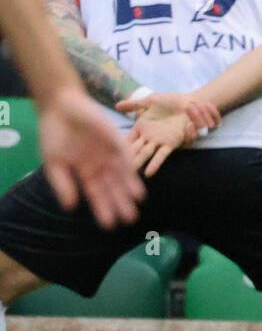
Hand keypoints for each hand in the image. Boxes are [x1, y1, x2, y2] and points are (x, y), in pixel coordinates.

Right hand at [39, 85, 143, 228]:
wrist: (59, 106)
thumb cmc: (54, 135)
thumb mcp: (54, 162)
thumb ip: (62, 183)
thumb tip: (70, 207)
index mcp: (86, 173)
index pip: (97, 195)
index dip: (103, 209)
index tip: (110, 224)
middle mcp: (101, 165)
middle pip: (113, 187)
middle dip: (121, 202)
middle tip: (130, 218)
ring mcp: (110, 152)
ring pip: (122, 173)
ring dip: (130, 186)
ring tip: (137, 200)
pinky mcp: (116, 138)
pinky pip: (124, 153)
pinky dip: (130, 164)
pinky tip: (135, 175)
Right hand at [117, 91, 219, 175]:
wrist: (189, 103)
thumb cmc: (170, 101)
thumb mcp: (150, 101)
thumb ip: (133, 104)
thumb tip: (116, 106)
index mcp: (141, 127)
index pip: (127, 139)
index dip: (117, 146)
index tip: (109, 155)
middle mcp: (148, 136)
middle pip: (133, 149)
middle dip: (125, 158)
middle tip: (114, 170)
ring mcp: (158, 141)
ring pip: (145, 153)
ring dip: (137, 162)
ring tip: (129, 173)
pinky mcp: (171, 143)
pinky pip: (161, 155)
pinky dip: (155, 164)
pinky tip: (148, 173)